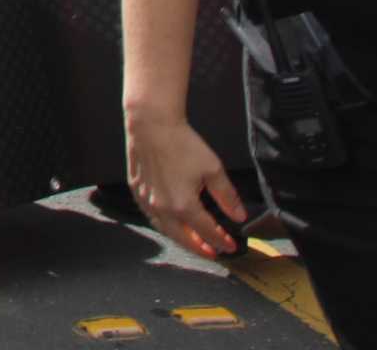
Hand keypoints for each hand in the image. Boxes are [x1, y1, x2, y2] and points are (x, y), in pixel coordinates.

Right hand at [126, 114, 246, 255]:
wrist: (151, 125)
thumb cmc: (182, 143)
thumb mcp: (213, 169)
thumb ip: (227, 196)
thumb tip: (239, 216)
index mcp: (184, 206)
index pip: (207, 232)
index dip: (222, 241)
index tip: (231, 246)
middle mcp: (163, 209)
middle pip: (184, 238)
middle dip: (201, 248)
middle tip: (213, 252)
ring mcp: (147, 201)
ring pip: (166, 230)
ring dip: (182, 238)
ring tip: (194, 241)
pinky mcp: (137, 191)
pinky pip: (151, 216)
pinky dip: (164, 224)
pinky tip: (171, 221)